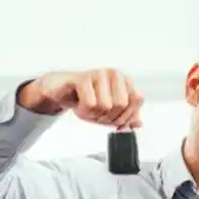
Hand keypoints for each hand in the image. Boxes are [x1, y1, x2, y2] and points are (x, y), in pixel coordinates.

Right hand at [18, 69, 143, 130]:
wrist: (60, 90)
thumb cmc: (86, 98)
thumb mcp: (109, 113)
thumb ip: (126, 118)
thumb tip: (138, 124)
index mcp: (125, 81)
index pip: (136, 102)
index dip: (124, 116)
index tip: (113, 118)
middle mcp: (114, 74)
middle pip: (121, 105)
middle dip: (108, 116)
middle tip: (97, 114)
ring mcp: (99, 74)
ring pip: (106, 105)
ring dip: (94, 114)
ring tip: (87, 108)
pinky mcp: (83, 78)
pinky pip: (90, 103)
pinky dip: (84, 111)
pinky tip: (79, 105)